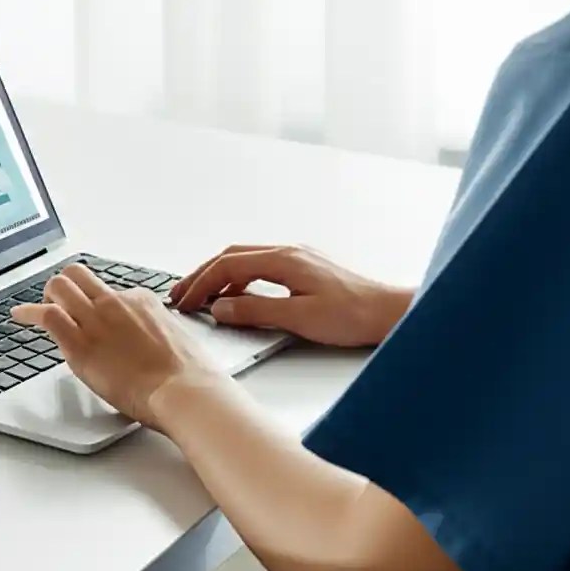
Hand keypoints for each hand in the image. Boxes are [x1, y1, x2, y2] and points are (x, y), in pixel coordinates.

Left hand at [10, 264, 226, 431]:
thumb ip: (154, 333)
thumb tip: (148, 342)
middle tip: (58, 302)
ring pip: (59, 286)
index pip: (109, 291)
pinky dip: (29, 313)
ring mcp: (96, 320)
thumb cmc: (187, 375)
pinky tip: (19, 316)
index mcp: (142, 301)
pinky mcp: (80, 344)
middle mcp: (116, 303)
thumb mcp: (175, 341)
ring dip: (46, 296)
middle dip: (65, 286)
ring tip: (35, 309)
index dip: (96, 304)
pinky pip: (47, 315)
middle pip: (79, 275)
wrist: (184, 390)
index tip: (91, 314)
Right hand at [169, 245, 413, 346]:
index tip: (184, 301)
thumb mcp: (298, 317)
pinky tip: (237, 299)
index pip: (228, 265)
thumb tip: (221, 308)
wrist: (388, 312)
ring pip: (246, 262)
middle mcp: (289, 252)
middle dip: (203, 276)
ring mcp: (298, 259)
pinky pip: (262, 269)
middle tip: (181, 296)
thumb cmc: (353, 315)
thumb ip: (256, 311)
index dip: (201, 283)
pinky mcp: (305, 271)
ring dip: (221, 278)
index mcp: (284, 259)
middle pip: (232, 257)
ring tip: (202, 299)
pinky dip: (241, 282)